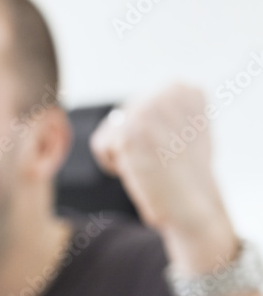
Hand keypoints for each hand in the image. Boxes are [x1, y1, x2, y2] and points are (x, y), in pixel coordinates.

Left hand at [89, 84, 226, 239]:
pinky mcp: (130, 133)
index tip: (171, 151)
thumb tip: (119, 115)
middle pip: (122, 116)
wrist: (196, 206)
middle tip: (161, 162)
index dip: (146, 135)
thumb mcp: (184, 129)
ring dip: (124, 154)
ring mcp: (148, 110)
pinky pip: (101, 145)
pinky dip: (113, 165)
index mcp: (182, 89)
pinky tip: (140, 172)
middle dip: (133, 143)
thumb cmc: (187, 175)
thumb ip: (160, 112)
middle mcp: (166, 93)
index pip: (138, 105)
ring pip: (111, 130)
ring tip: (151, 165)